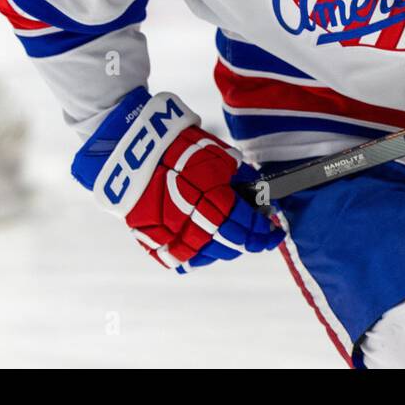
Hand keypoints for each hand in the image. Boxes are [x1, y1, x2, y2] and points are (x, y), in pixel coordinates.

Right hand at [89, 92, 283, 272]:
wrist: (130, 149)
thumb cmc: (176, 147)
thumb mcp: (218, 156)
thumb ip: (240, 180)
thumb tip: (258, 196)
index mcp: (216, 205)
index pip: (249, 229)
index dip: (265, 233)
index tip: (274, 233)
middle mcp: (196, 227)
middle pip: (231, 245)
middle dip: (247, 239)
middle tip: (254, 230)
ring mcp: (172, 238)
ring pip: (208, 255)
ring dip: (222, 246)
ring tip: (227, 233)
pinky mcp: (153, 242)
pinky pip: (181, 257)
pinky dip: (195, 251)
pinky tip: (201, 239)